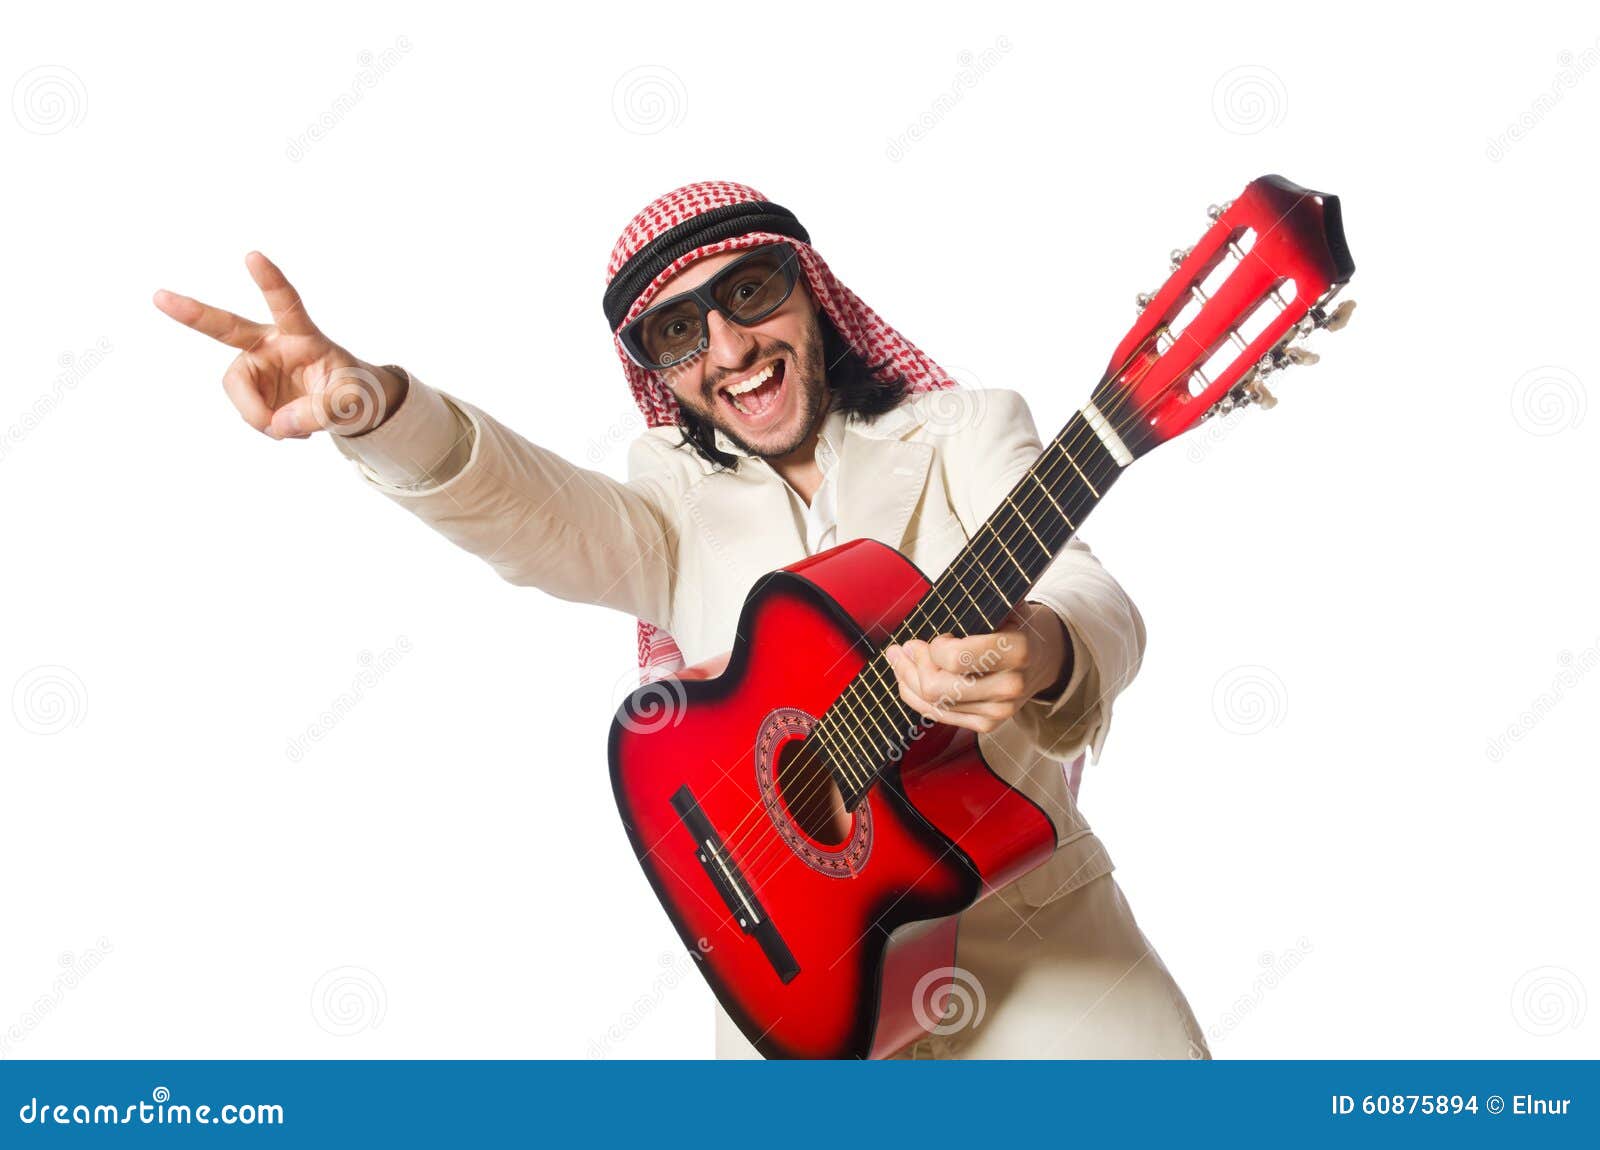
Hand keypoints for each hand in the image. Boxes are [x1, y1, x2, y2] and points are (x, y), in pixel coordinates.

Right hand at [153, 252, 404, 438]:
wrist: (345, 406)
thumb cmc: (353, 391)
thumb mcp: (353, 403)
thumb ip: (321, 412)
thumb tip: (276, 424)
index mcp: (302, 334)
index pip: (286, 303)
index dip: (270, 281)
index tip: (253, 255)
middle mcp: (271, 344)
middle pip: (227, 327)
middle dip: (193, 313)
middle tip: (159, 297)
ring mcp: (256, 367)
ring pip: (239, 391)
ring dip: (260, 415)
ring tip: (292, 429)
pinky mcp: (251, 389)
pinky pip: (251, 414)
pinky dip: (269, 427)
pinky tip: (289, 426)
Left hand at [883, 602, 1071, 734]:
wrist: (1043, 656)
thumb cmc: (1014, 625)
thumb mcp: (1003, 604)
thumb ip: (975, 603)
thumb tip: (936, 603)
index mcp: (1016, 651)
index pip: (955, 658)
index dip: (934, 648)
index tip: (936, 637)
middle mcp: (1009, 686)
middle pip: (937, 687)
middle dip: (912, 666)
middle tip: (904, 647)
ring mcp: (999, 711)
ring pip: (933, 703)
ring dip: (907, 680)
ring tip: (899, 660)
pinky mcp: (988, 724)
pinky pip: (939, 715)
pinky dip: (916, 697)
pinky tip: (907, 680)